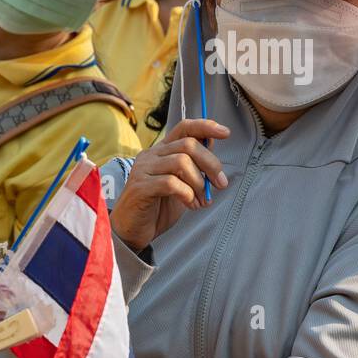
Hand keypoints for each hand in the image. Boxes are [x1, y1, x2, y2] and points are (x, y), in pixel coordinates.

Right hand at [109, 119, 229, 252]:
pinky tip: (190, 205)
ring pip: (181, 162)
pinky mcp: (140, 186)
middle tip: (220, 184)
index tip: (225, 133)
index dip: (206, 126)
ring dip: (199, 183)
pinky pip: (171, 183)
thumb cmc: (158, 208)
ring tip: (201, 200)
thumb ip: (194, 166)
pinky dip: (187, 194)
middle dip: (211, 164)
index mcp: (162, 151)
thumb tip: (212, 144)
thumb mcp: (182, 184)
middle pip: (188, 145)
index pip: (184, 127)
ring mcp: (144, 169)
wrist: (132, 232)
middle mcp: (151, 155)